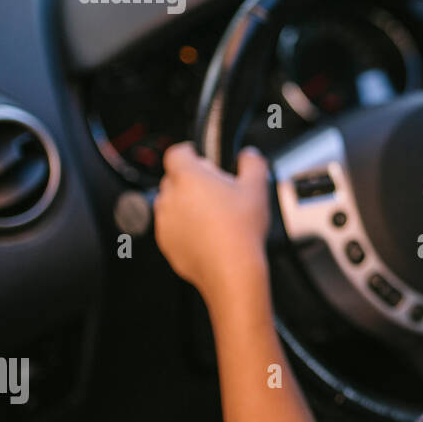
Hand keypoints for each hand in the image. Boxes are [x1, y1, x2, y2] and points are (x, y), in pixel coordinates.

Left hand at [154, 142, 270, 305]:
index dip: (189, 151)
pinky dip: (184, 227)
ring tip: (212, 214)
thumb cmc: (242, 229)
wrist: (231, 269)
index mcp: (188, 177)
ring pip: (171, 203)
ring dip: (186, 204)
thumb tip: (248, 155)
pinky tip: (207, 234)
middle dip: (191, 179)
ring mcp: (165, 221)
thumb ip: (252, 162)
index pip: (176, 153)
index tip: (201, 157)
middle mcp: (170, 197)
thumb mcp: (257, 187)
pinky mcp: (166, 243)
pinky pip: (171, 227)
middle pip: (173, 178)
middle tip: (216, 189)